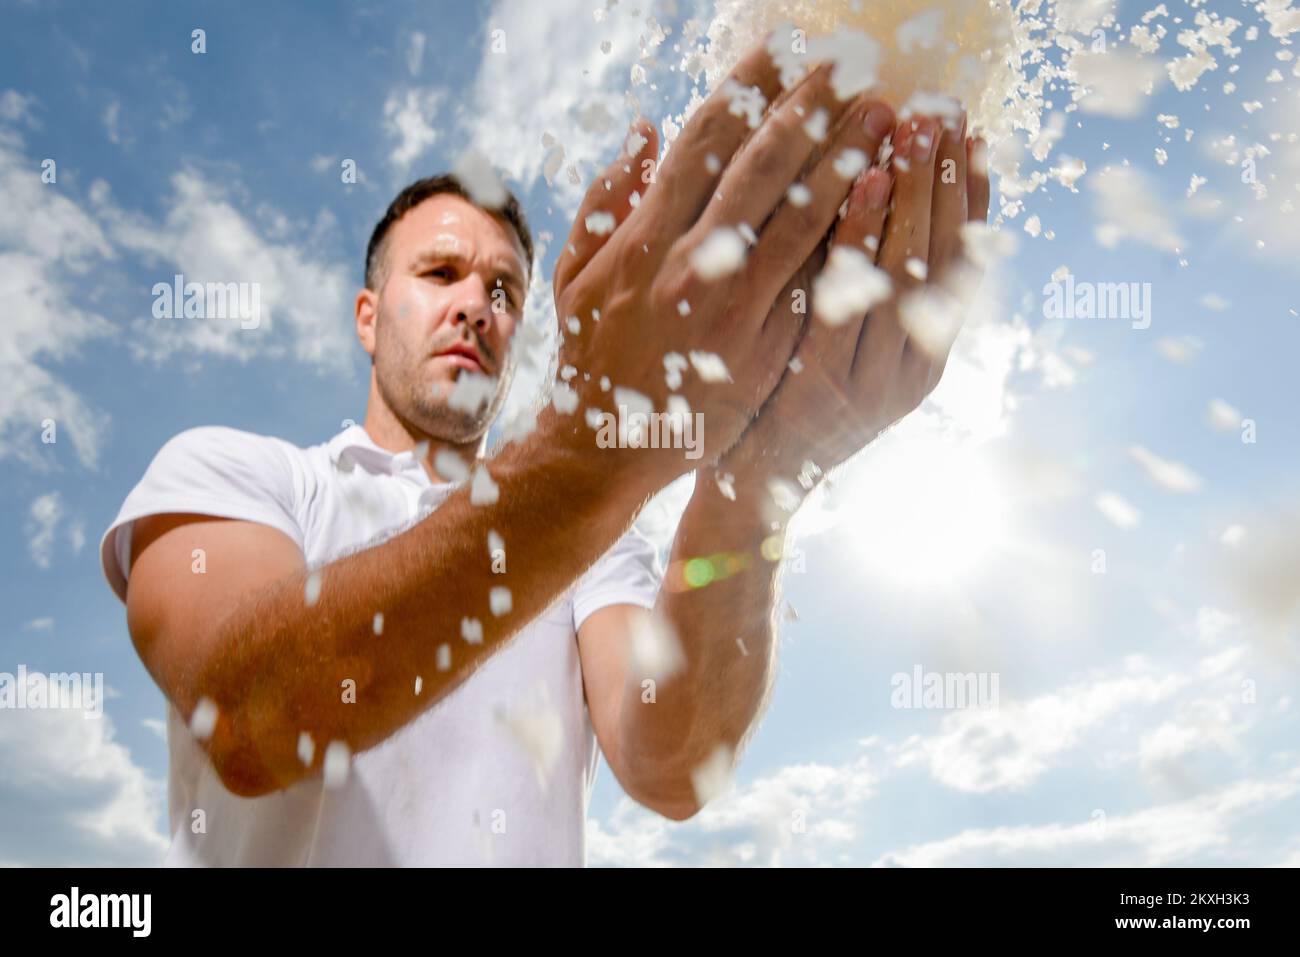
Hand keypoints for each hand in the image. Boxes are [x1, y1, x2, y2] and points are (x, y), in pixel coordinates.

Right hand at [548, 42, 896, 481]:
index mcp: (644, 237)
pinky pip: (815, 285)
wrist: (606, 447)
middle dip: (809, 111)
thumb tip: (644, 132)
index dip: (745, 90)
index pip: (702, 143)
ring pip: (801, 221)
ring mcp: (731, 310)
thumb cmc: (590, 355)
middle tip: (851, 69)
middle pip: (761, 170)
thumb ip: (607, 202)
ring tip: (884, 119)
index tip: (779, 51)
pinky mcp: (765, 350)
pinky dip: (850, 240)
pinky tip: (884, 205)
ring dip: (847, 163)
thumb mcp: (576, 275)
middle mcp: (689, 266)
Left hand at [715, 112, 991, 496]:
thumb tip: (889, 208)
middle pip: (944, 262)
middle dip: (945, 181)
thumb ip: (874, 299)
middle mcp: (912, 370)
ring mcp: (871, 379)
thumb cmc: (795, 404)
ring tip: (912, 131)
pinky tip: (867, 184)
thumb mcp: (850, 356)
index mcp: (926, 361)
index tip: (977, 139)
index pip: (964, 269)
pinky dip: (863, 235)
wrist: (756, 487)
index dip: (973, 200)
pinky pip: (853, 295)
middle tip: (942, 113)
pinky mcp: (825, 381)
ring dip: (914, 195)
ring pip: (909, 274)